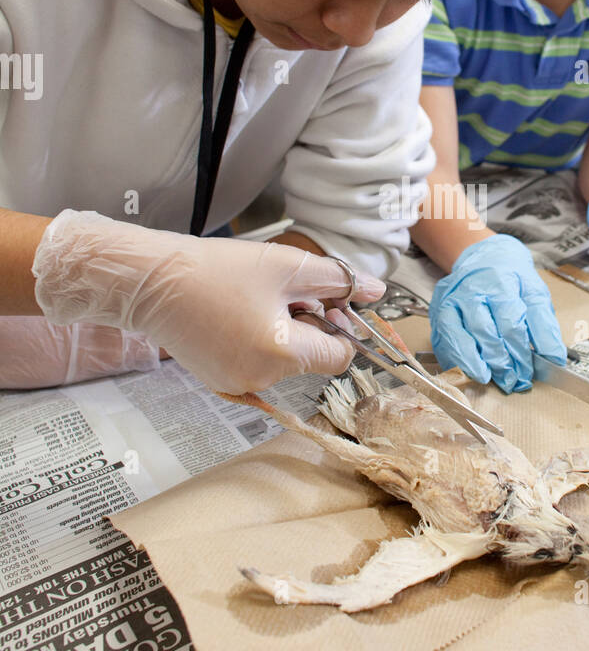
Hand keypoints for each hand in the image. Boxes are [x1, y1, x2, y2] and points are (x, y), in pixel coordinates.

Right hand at [31, 210, 384, 394]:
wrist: (150, 282)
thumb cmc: (215, 270)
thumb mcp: (286, 266)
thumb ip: (336, 280)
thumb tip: (376, 291)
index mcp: (284, 354)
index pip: (341, 356)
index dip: (342, 327)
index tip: (327, 301)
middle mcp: (263, 379)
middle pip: (312, 359)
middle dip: (310, 326)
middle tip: (286, 291)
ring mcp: (237, 384)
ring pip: (283, 361)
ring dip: (284, 333)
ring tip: (255, 299)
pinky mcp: (217, 381)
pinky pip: (255, 364)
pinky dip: (257, 342)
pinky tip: (236, 314)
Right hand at [429, 234, 565, 392]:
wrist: (484, 257)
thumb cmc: (511, 278)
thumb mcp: (535, 293)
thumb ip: (545, 326)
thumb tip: (555, 358)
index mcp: (500, 282)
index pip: (510, 322)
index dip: (520, 351)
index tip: (529, 372)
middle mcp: (471, 290)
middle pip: (484, 331)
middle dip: (500, 361)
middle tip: (513, 381)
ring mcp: (450, 300)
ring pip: (458, 336)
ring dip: (474, 363)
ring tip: (488, 378)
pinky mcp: (438, 311)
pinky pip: (442, 339)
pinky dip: (454, 358)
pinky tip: (468, 370)